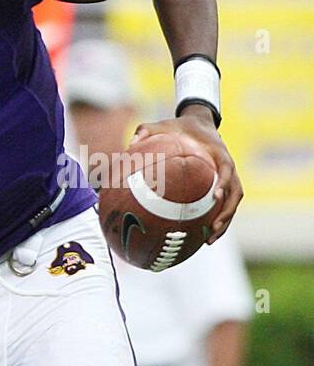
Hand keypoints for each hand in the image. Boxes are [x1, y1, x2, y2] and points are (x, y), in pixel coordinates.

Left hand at [131, 106, 241, 242]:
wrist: (199, 123)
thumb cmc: (179, 127)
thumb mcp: (161, 125)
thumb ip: (146, 131)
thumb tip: (130, 143)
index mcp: (217, 153)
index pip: (226, 169)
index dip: (224, 182)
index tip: (216, 196)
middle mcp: (227, 167)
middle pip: (235, 193)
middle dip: (226, 213)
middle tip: (211, 229)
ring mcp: (228, 177)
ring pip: (232, 203)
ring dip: (224, 222)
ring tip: (208, 241)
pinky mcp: (223, 185)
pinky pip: (222, 205)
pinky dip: (214, 220)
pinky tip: (199, 236)